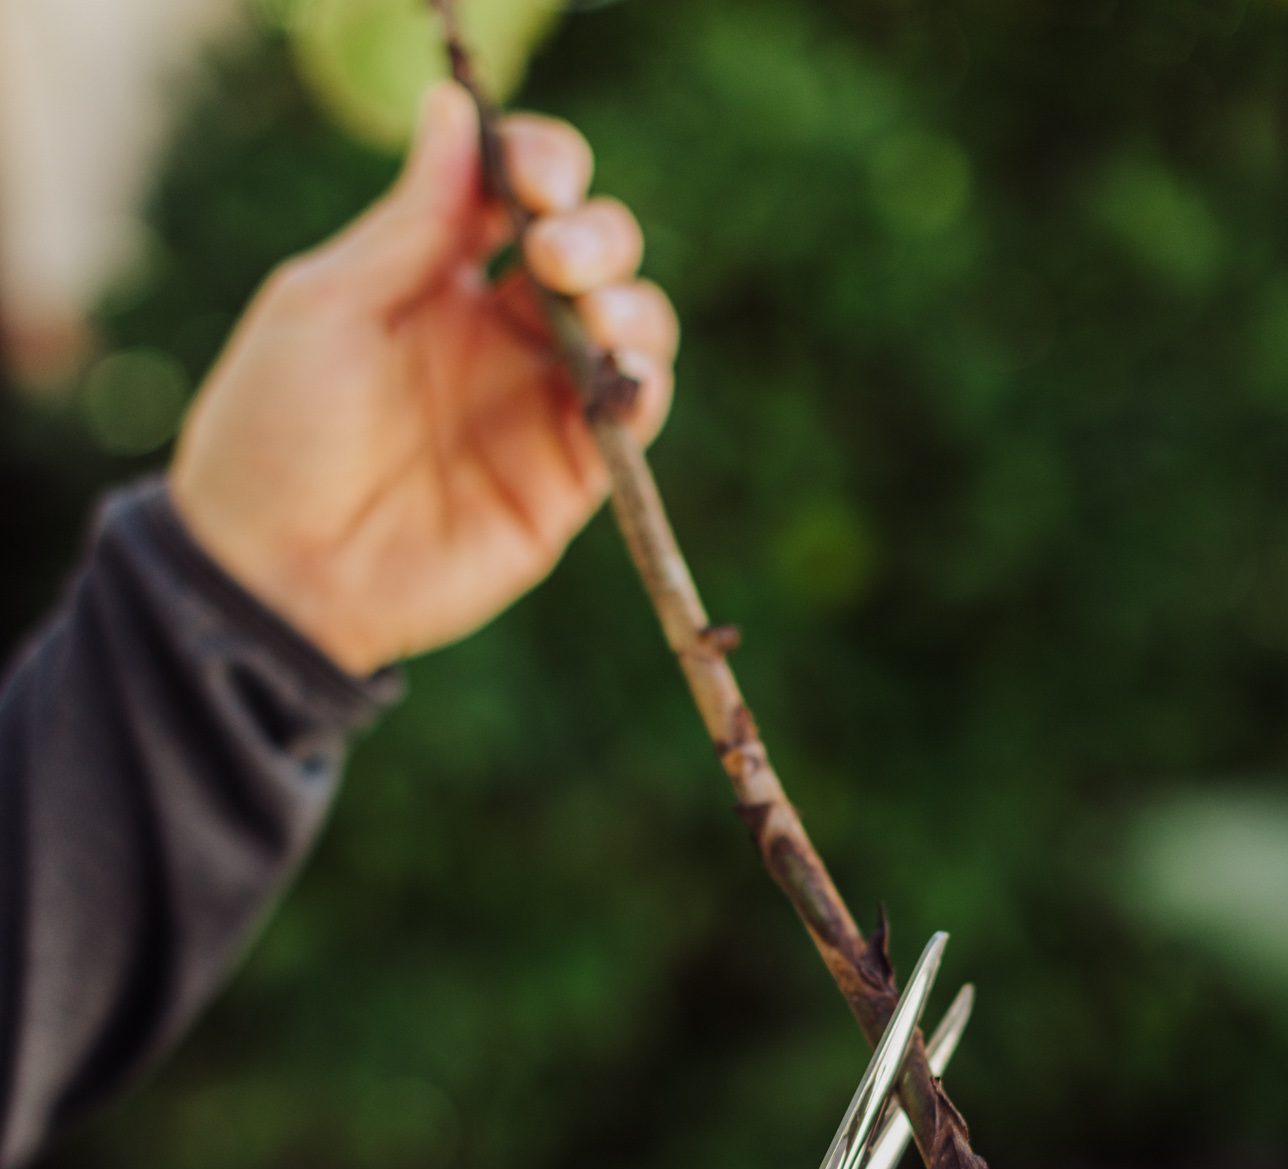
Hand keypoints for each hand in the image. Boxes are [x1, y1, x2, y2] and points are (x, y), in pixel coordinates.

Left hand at [171, 86, 676, 672]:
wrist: (273, 573)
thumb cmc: (273, 434)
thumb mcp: (328, 305)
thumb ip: (410, 222)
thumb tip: (458, 109)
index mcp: (437, 283)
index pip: (520, 198)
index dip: (543, 167)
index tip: (531, 174)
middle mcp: (499, 339)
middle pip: (591, 255)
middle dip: (595, 232)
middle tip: (553, 250)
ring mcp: (535, 410)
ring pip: (629, 330)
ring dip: (630, 302)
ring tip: (590, 308)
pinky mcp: (561, 486)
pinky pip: (631, 424)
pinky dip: (645, 385)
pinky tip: (621, 369)